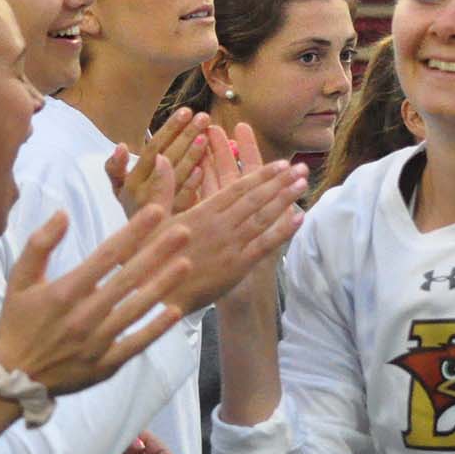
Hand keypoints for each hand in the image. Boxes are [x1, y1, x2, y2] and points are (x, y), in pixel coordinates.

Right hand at [0, 206, 193, 395]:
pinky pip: (135, 344)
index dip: (133, 232)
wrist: (11, 379)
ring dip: (163, 286)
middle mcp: (83, 316)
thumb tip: (62, 213)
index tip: (156, 212)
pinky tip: (175, 311)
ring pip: (136, 309)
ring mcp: (96, 342)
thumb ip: (39, 245)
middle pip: (127, 279)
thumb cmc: (16, 323)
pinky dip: (156, 328)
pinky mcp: (104, 364)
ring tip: (186, 264)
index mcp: (64, 292)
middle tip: (184, 231)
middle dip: (157, 253)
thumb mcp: (18, 280)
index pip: (106, 255)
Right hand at [107, 107, 209, 216]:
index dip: (170, 128)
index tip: (186, 111)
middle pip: (167, 157)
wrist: (140, 253)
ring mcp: (156, 207)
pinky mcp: (172, 221)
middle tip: (203, 117)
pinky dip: (191, 183)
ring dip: (191, 154)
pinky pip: (183, 198)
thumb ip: (115, 168)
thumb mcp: (118, 191)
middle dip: (185, 135)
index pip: (152, 147)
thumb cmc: (134, 213)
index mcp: (129, 182)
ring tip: (205, 135)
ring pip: (176, 175)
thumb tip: (120, 145)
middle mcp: (140, 193)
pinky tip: (201, 169)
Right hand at [149, 124, 306, 314]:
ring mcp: (231, 245)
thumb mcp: (151, 220)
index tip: (280, 164)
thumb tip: (160, 158)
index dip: (261, 175)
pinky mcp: (237, 266)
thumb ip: (162, 189)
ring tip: (303, 184)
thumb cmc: (151, 257)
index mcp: (201, 212)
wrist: (158, 294)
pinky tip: (298, 218)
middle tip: (301, 168)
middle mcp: (220, 225)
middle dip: (280, 182)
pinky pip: (264, 245)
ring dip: (284, 199)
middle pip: (255, 199)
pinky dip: (282, 231)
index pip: (237, 188)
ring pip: (263, 217)